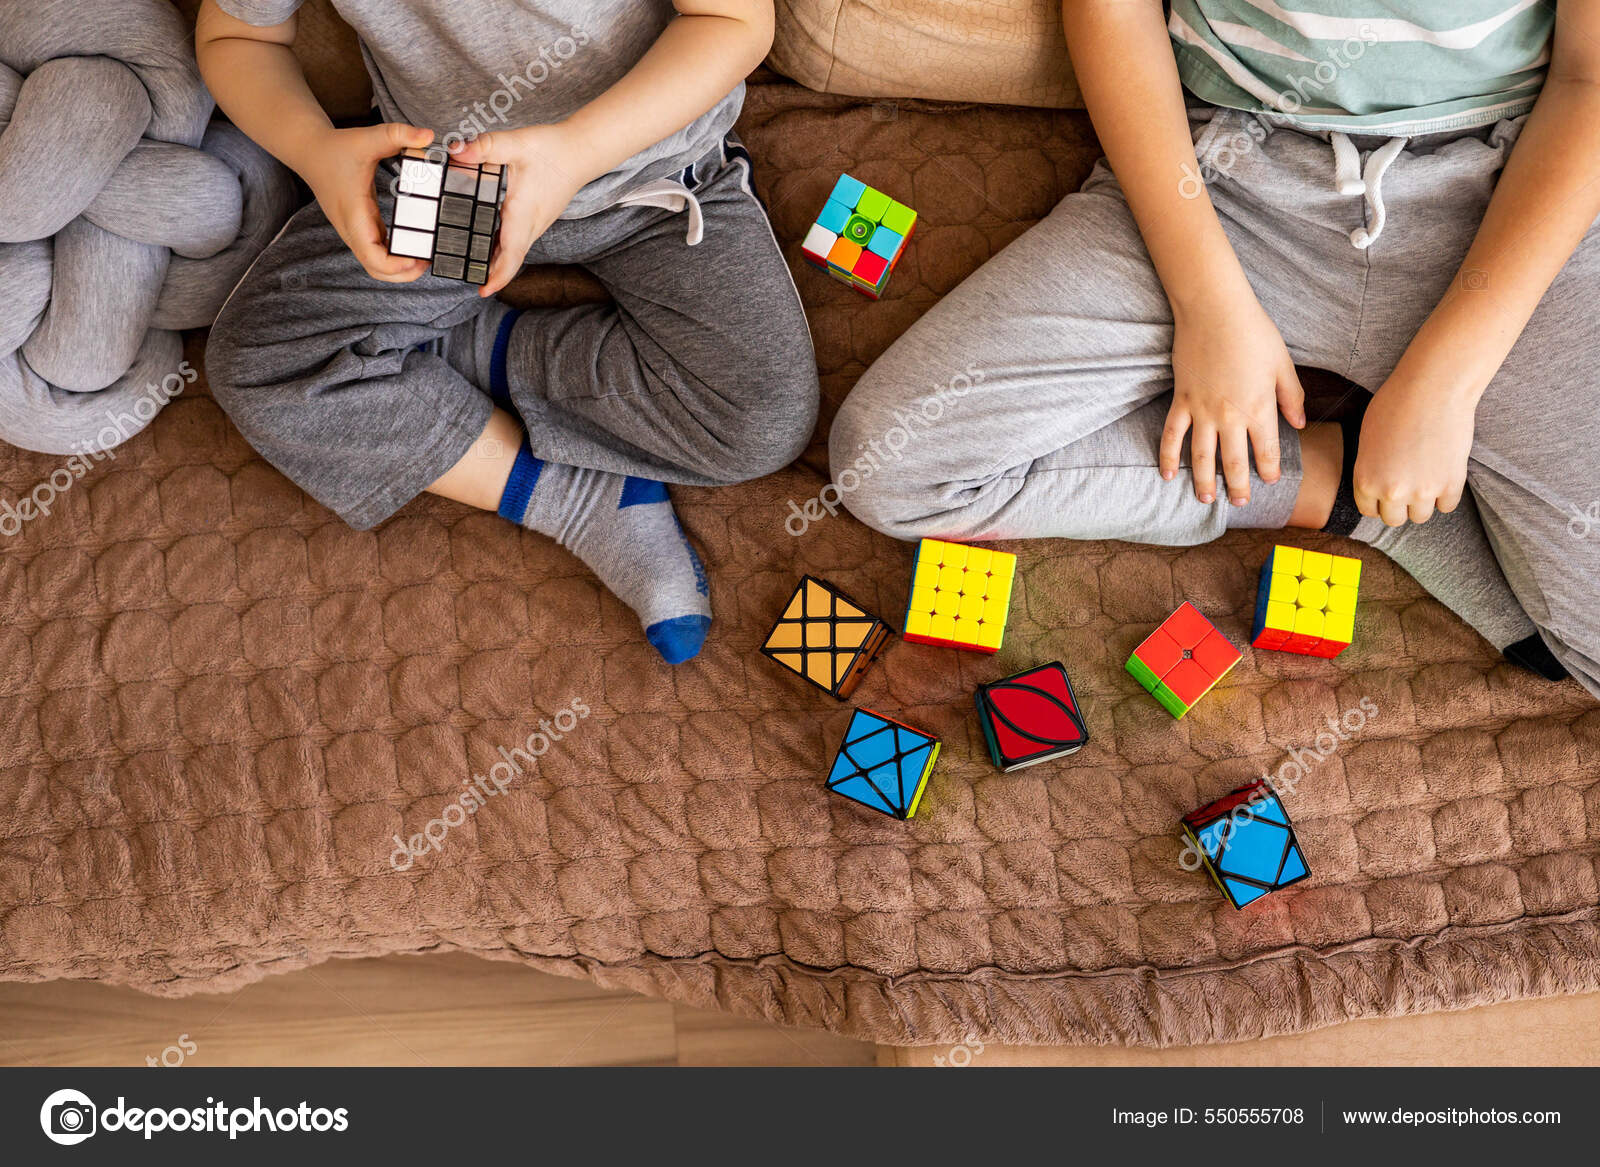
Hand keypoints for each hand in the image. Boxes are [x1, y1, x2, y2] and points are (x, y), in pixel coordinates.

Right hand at [299, 122, 435, 282]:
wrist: (310, 150)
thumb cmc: (338, 147)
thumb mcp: (368, 137)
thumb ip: (398, 134)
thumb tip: (427, 135)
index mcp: (354, 213)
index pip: (371, 255)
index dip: (394, 265)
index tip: (417, 258)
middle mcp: (352, 228)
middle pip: (375, 269)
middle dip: (402, 274)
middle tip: (428, 261)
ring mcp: (354, 230)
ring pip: (375, 264)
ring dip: (398, 269)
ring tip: (424, 258)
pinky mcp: (359, 227)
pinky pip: (376, 252)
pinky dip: (394, 257)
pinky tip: (413, 247)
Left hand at [450, 124, 591, 297]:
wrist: (581, 152)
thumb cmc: (552, 150)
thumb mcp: (516, 143)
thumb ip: (485, 147)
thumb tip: (456, 151)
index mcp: (523, 212)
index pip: (512, 254)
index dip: (498, 276)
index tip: (484, 290)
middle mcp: (531, 225)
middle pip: (510, 259)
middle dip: (490, 273)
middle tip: (464, 277)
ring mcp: (536, 224)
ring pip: (514, 252)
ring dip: (496, 262)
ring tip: (472, 265)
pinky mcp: (536, 219)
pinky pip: (518, 241)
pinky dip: (503, 249)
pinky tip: (488, 244)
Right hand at [1162, 292, 1305, 505]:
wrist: (1214, 310)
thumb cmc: (1253, 332)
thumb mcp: (1282, 364)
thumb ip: (1291, 397)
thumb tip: (1299, 423)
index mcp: (1259, 408)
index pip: (1266, 451)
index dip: (1268, 470)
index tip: (1269, 481)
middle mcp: (1230, 417)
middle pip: (1233, 462)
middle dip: (1238, 486)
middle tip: (1239, 503)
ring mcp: (1202, 411)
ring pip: (1201, 457)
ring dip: (1203, 482)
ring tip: (1205, 499)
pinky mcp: (1181, 401)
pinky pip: (1171, 435)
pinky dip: (1166, 457)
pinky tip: (1166, 476)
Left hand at [1353, 368, 1475, 524]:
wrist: (1433, 390)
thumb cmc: (1395, 405)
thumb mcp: (1367, 439)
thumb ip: (1370, 468)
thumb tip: (1377, 486)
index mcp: (1366, 481)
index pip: (1370, 511)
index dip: (1379, 501)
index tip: (1387, 491)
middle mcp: (1392, 492)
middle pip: (1395, 519)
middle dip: (1400, 505)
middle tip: (1408, 485)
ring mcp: (1423, 491)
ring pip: (1421, 517)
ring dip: (1423, 502)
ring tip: (1426, 478)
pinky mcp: (1452, 484)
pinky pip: (1447, 506)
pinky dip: (1446, 495)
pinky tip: (1443, 474)